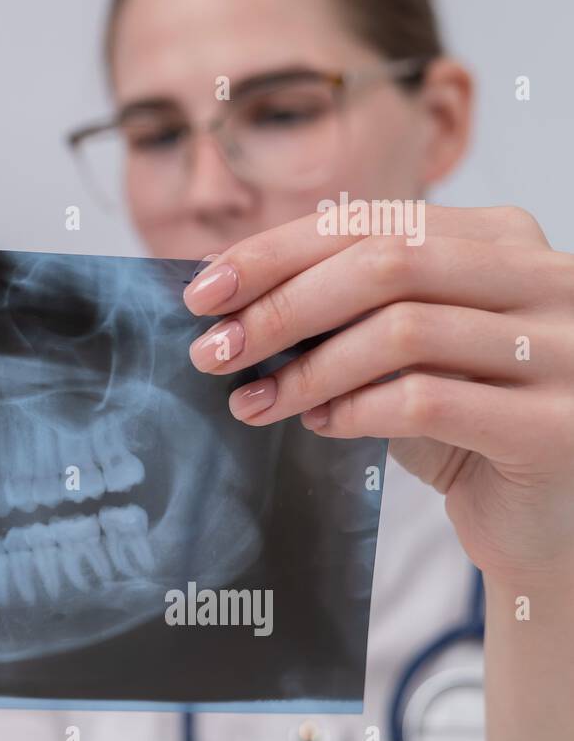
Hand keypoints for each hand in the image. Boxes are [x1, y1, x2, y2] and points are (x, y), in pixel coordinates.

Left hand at [183, 205, 573, 583]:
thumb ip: (346, 312)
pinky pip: (428, 401)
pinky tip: (320, 425)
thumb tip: (227, 294)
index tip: (203, 293)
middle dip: (281, 308)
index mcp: (502, 240)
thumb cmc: (464, 424)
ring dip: (307, 370)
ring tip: (254, 401)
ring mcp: (563, 349)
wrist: (546, 518)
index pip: (372, 222)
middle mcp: (546, 279)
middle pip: (385, 264)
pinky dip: (356, 411)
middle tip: (213, 352)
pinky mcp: (555, 425)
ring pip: (403, 331)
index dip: (277, 253)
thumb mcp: (405, 351)